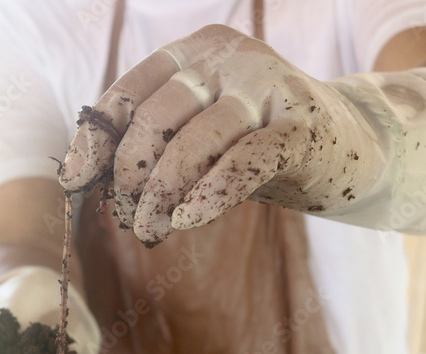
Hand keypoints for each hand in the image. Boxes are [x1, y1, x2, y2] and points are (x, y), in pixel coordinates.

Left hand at [60, 25, 425, 244]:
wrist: (350, 147)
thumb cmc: (256, 144)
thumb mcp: (200, 134)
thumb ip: (151, 143)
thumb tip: (76, 175)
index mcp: (197, 52)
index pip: (131, 89)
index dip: (97, 136)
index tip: (75, 179)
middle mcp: (230, 59)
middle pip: (159, 115)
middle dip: (132, 174)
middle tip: (128, 217)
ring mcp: (268, 87)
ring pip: (198, 138)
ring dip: (164, 192)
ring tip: (151, 230)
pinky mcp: (301, 126)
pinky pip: (245, 161)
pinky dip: (212, 193)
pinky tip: (189, 220)